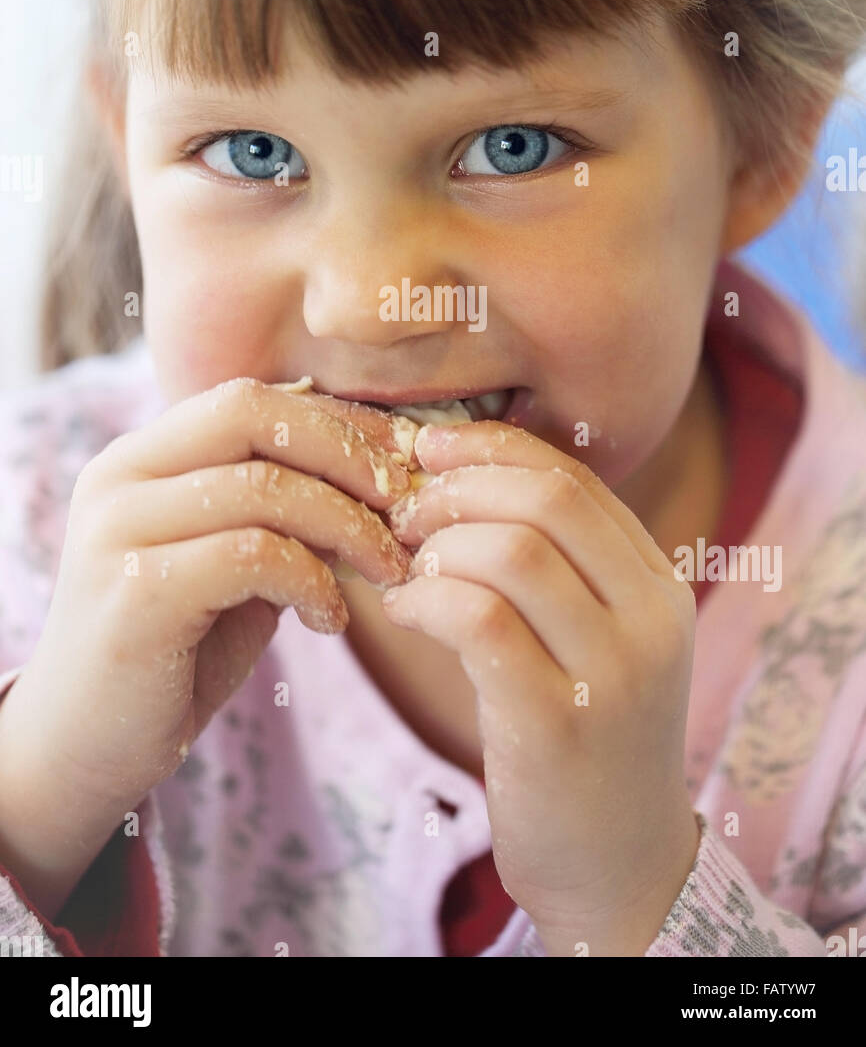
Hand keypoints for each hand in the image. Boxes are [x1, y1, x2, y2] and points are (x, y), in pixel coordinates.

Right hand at [0, 379, 411, 918]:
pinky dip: (313, 582)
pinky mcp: (134, 590)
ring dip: (347, 528)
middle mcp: (119, 478)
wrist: (83, 752)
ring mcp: (118, 530)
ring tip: (385, 573)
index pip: (249, 400)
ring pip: (263, 488)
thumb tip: (381, 475)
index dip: (337, 423)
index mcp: (140, 458)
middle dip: (345, 455)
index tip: (403, 463)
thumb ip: (283, 514)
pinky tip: (330, 621)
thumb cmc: (173, 654)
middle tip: (403, 508)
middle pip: (251, 415)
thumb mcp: (235, 566)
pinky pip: (253, 554)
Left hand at [382, 419, 701, 956]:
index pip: (573, 476)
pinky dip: (424, 599)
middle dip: (457, 488)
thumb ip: (558, 564)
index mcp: (658, 584)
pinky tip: (403, 612)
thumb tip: (456, 476)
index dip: (491, 448)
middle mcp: (650, 619)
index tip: (430, 447)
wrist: (617, 866)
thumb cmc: (585, 737)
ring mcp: (611, 673)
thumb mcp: (599, 639)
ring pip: (511, 551)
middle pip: (546, 498)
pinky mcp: (555, 726)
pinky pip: (478, 620)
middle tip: (405, 513)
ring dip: (436, 547)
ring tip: (407, 573)